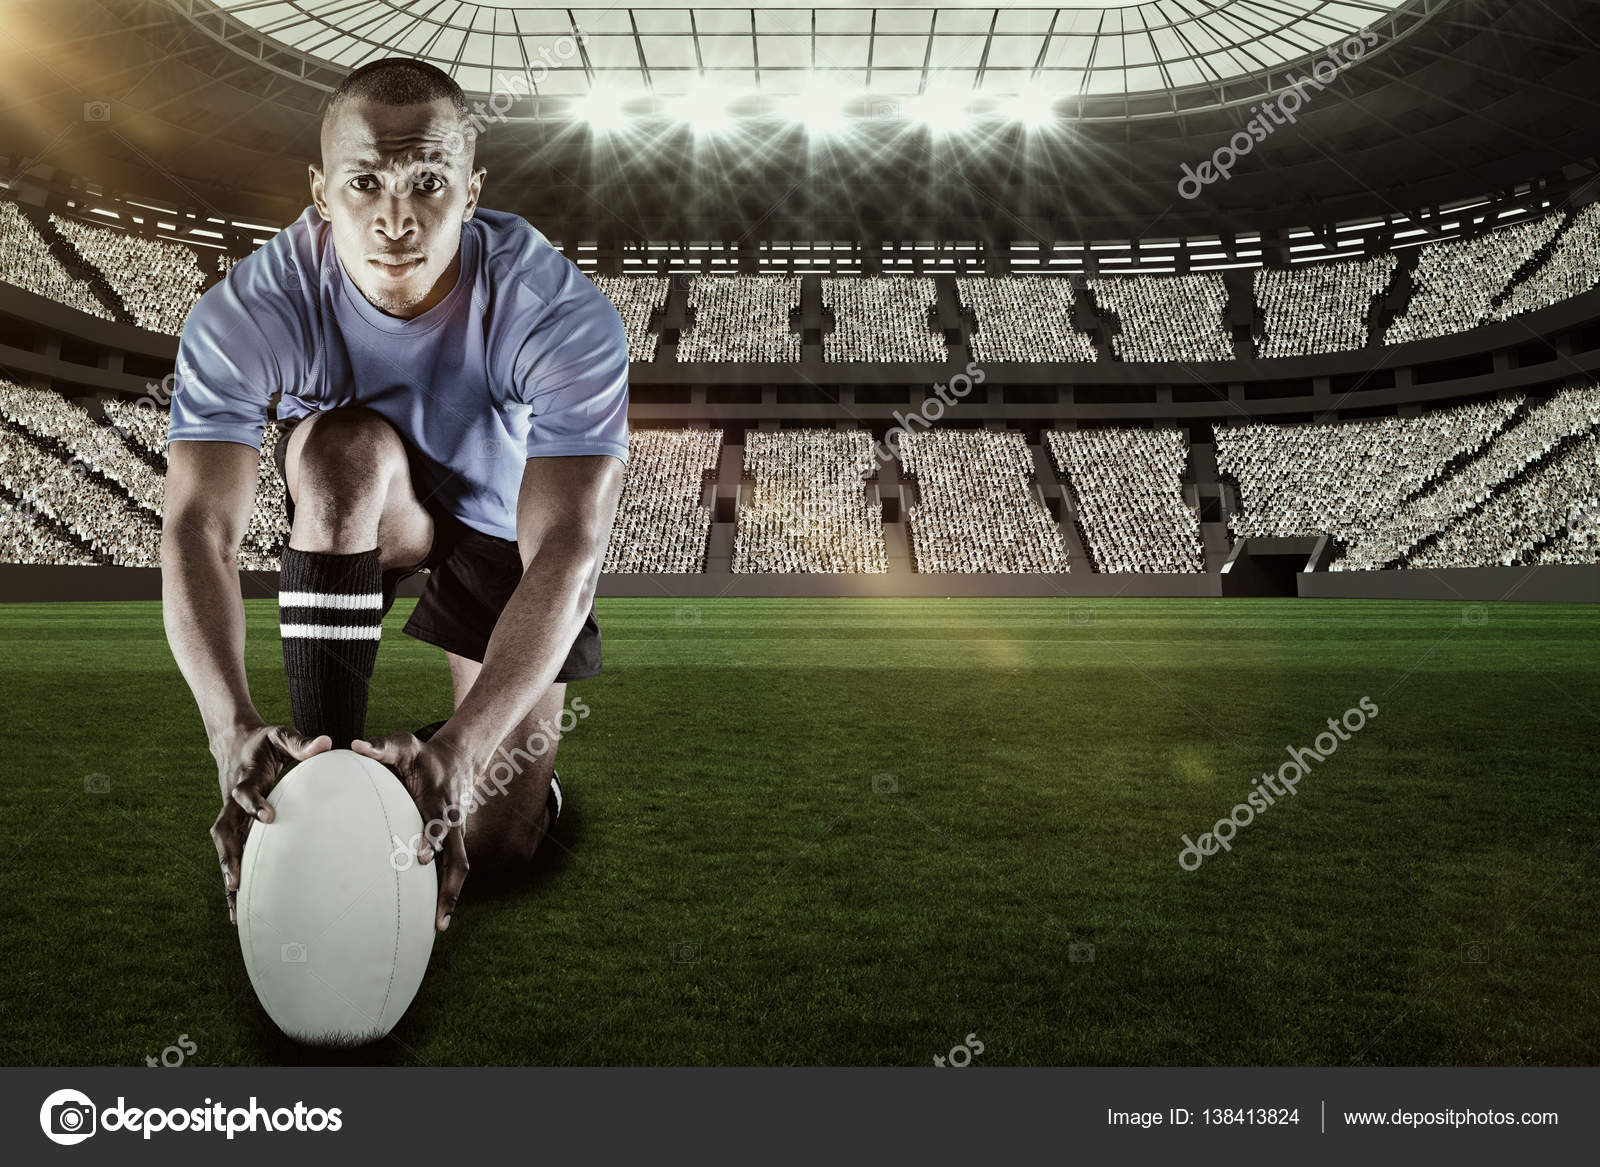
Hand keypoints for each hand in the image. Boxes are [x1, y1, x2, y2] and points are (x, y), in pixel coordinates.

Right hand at [210, 722, 330, 923]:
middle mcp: (231, 802)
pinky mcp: (234, 828)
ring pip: (225, 851)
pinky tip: (238, 907)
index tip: (269, 816)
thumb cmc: (263, 742)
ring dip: (229, 879)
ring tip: (235, 913)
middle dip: (228, 857)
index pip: (244, 793)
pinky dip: (233, 880)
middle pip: (223, 832)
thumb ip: (300, 742)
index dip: (254, 804)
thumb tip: (327, 743)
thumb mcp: (280, 735)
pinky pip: (232, 856)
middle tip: (235, 880)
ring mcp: (230, 817)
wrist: (232, 742)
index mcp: (244, 779)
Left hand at [351, 732, 472, 930]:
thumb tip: (355, 745)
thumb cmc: (422, 754)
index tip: (421, 857)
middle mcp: (453, 823)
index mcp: (440, 802)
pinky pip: (453, 869)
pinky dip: (446, 892)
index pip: (439, 822)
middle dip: (450, 888)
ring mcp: (456, 835)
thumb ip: (381, 747)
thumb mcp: (404, 745)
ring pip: (459, 869)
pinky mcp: (454, 843)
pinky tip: (433, 916)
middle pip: (459, 860)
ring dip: (451, 898)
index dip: (433, 838)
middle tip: (439, 917)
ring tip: (438, 927)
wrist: (459, 759)